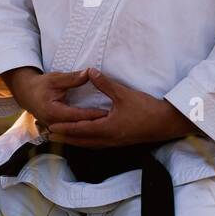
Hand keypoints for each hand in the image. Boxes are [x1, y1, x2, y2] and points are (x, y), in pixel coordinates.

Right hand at [1, 66, 109, 126]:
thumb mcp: (56, 78)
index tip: (108, 113)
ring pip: (76, 133)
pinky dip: (84, 133)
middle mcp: (53, 123)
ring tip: (109, 129)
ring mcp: (53, 128)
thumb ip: (73, 78)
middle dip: (96, 126)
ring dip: (91, 132)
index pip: (77, 116)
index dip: (93, 115)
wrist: (26, 93)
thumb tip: (89, 73)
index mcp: (53, 111)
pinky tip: (97, 131)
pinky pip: (72, 133)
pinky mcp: (56, 129)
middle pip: (78, 127)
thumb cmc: (41, 84)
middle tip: (114, 123)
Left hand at [46, 68, 201, 147]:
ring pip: (89, 144)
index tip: (51, 127)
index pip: (80, 129)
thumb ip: (105, 84)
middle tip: (49, 135)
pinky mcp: (119, 142)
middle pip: (81, 141)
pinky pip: (97, 144)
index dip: (64, 128)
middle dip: (65, 138)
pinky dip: (86, 141)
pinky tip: (84, 138)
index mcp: (107, 128)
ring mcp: (114, 143)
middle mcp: (108, 139)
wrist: (165, 124)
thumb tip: (90, 71)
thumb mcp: (123, 94)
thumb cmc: (146, 109)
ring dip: (74, 141)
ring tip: (62, 138)